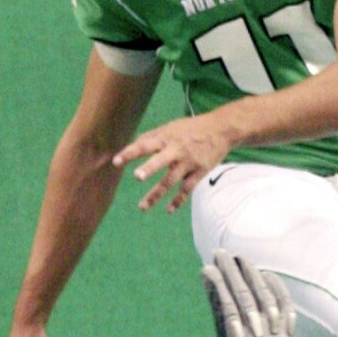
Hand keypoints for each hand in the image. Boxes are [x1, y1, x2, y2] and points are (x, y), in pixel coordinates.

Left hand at [113, 115, 232, 212]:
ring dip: (156, 194)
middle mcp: (176, 151)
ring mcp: (188, 163)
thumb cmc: (191, 128)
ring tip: (142, 207)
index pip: (145, 145)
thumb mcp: (170, 127)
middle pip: (161, 161)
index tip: (116, 162)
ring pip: (171, 181)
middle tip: (137, 176)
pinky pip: (187, 189)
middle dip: (150, 168)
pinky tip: (168, 210)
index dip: (130, 153)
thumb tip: (133, 144)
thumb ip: (151, 136)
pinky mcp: (199, 172)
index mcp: (166, 138)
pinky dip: (178, 200)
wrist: (221, 130)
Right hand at [153, 250, 306, 336]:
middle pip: (245, 299)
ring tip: (241, 258)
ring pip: (266, 300)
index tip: (206, 269)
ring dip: (253, 276)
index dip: (217, 289)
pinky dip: (279, 292)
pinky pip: (286, 311)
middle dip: (232, 273)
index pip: (226, 311)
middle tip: (220, 253)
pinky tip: (269, 276)